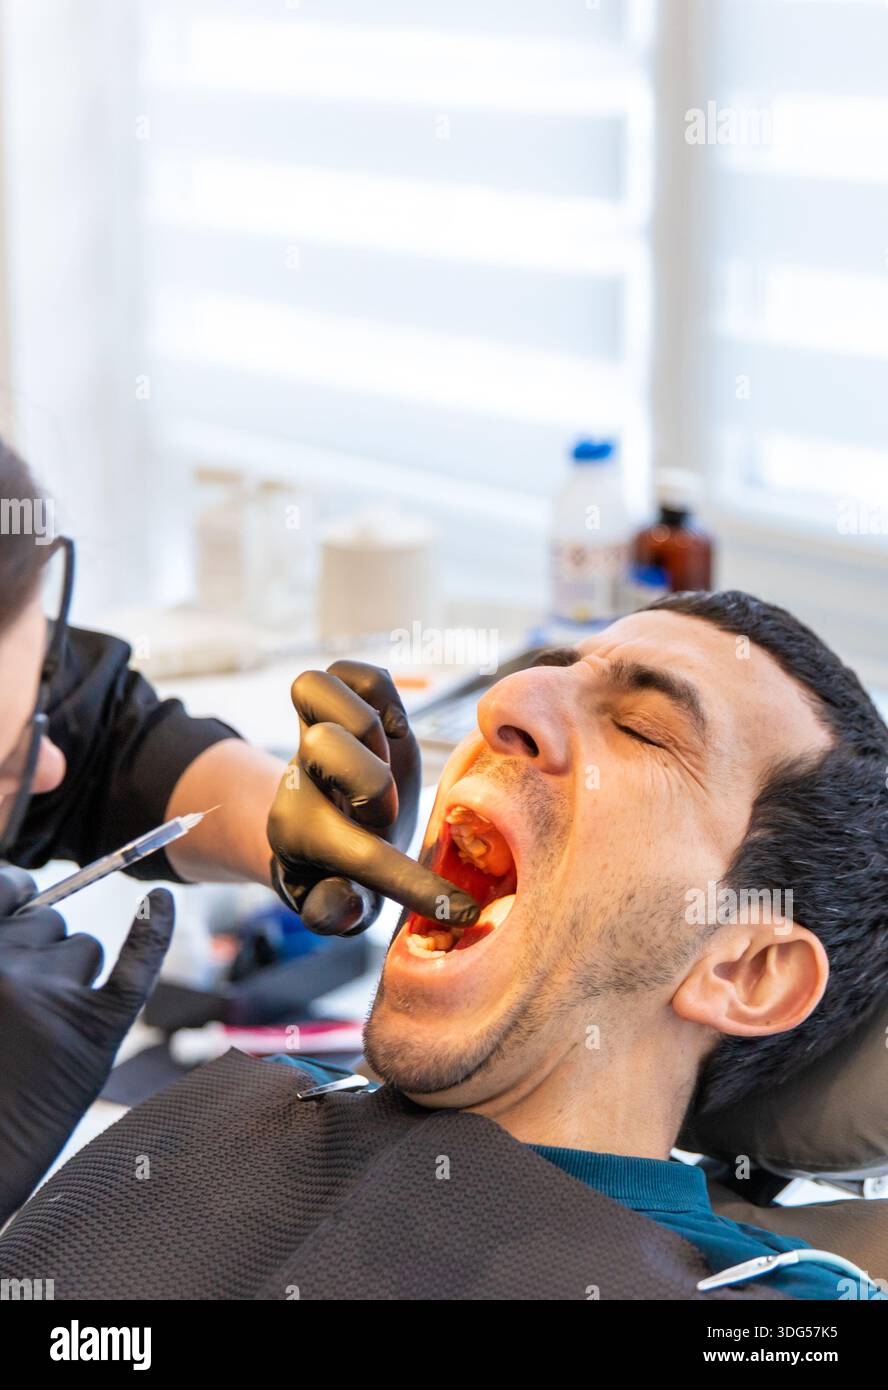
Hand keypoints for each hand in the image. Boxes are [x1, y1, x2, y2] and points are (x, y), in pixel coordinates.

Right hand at [0, 869, 173, 1222]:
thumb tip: (26, 888)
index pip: (5, 885)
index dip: (15, 891)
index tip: (21, 899)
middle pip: (46, 921)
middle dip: (42, 950)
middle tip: (19, 1008)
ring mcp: (46, 997)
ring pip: (81, 946)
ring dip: (72, 976)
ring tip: (42, 1034)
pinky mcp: (94, 1029)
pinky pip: (134, 962)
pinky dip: (151, 930)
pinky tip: (162, 900)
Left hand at [267, 660, 478, 935]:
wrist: (315, 823)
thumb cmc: (339, 870)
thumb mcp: (336, 905)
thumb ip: (337, 912)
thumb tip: (342, 908)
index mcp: (309, 838)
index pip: (363, 858)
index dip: (415, 885)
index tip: (460, 910)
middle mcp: (306, 781)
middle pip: (327, 748)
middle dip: (371, 776)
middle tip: (384, 804)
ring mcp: (315, 737)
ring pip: (320, 693)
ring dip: (366, 720)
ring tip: (385, 750)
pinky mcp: (333, 706)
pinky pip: (347, 670)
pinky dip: (374, 684)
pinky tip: (390, 721)